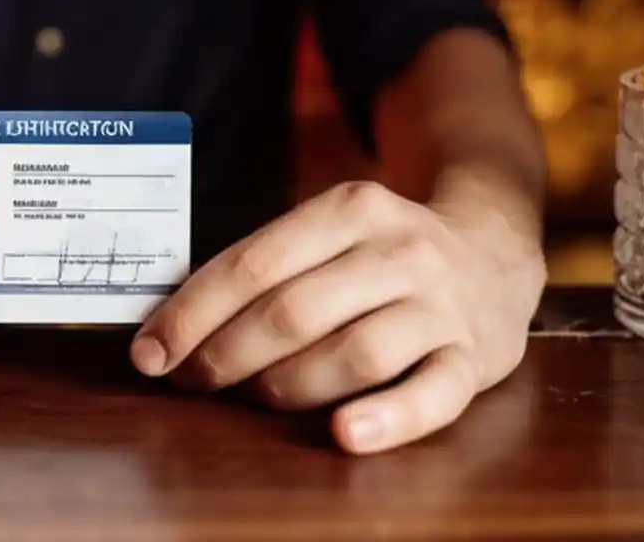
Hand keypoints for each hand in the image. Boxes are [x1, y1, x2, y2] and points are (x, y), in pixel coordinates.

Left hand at [130, 181, 544, 453]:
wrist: (494, 248)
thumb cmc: (378, 254)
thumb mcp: (328, 232)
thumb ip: (263, 268)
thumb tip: (171, 329)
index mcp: (350, 208)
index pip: (252, 265)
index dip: (192, 314)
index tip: (150, 353)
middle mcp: (399, 249)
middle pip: (293, 311)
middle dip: (225, 355)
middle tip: (190, 382)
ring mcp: (441, 303)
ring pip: (351, 352)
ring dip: (284, 386)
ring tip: (251, 399)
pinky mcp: (476, 356)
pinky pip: (433, 394)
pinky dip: (387, 419)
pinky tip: (344, 435)